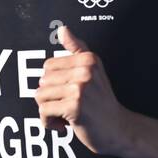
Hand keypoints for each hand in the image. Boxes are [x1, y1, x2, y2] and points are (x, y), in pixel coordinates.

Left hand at [35, 25, 130, 155]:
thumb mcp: (93, 70)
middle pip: (42, 81)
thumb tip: (62, 29)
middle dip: (50, 98)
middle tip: (67, 106)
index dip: (53, 82)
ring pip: (40, 96)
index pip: (48, 66)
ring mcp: (80, 88)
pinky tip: (64, 125)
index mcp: (88, 59)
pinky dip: (49, 122)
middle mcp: (85, 71)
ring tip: (65, 115)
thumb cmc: (102, 101)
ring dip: (48, 111)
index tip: (67, 92)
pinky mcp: (74, 107)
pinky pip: (43, 111)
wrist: (117, 129)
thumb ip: (77, 48)